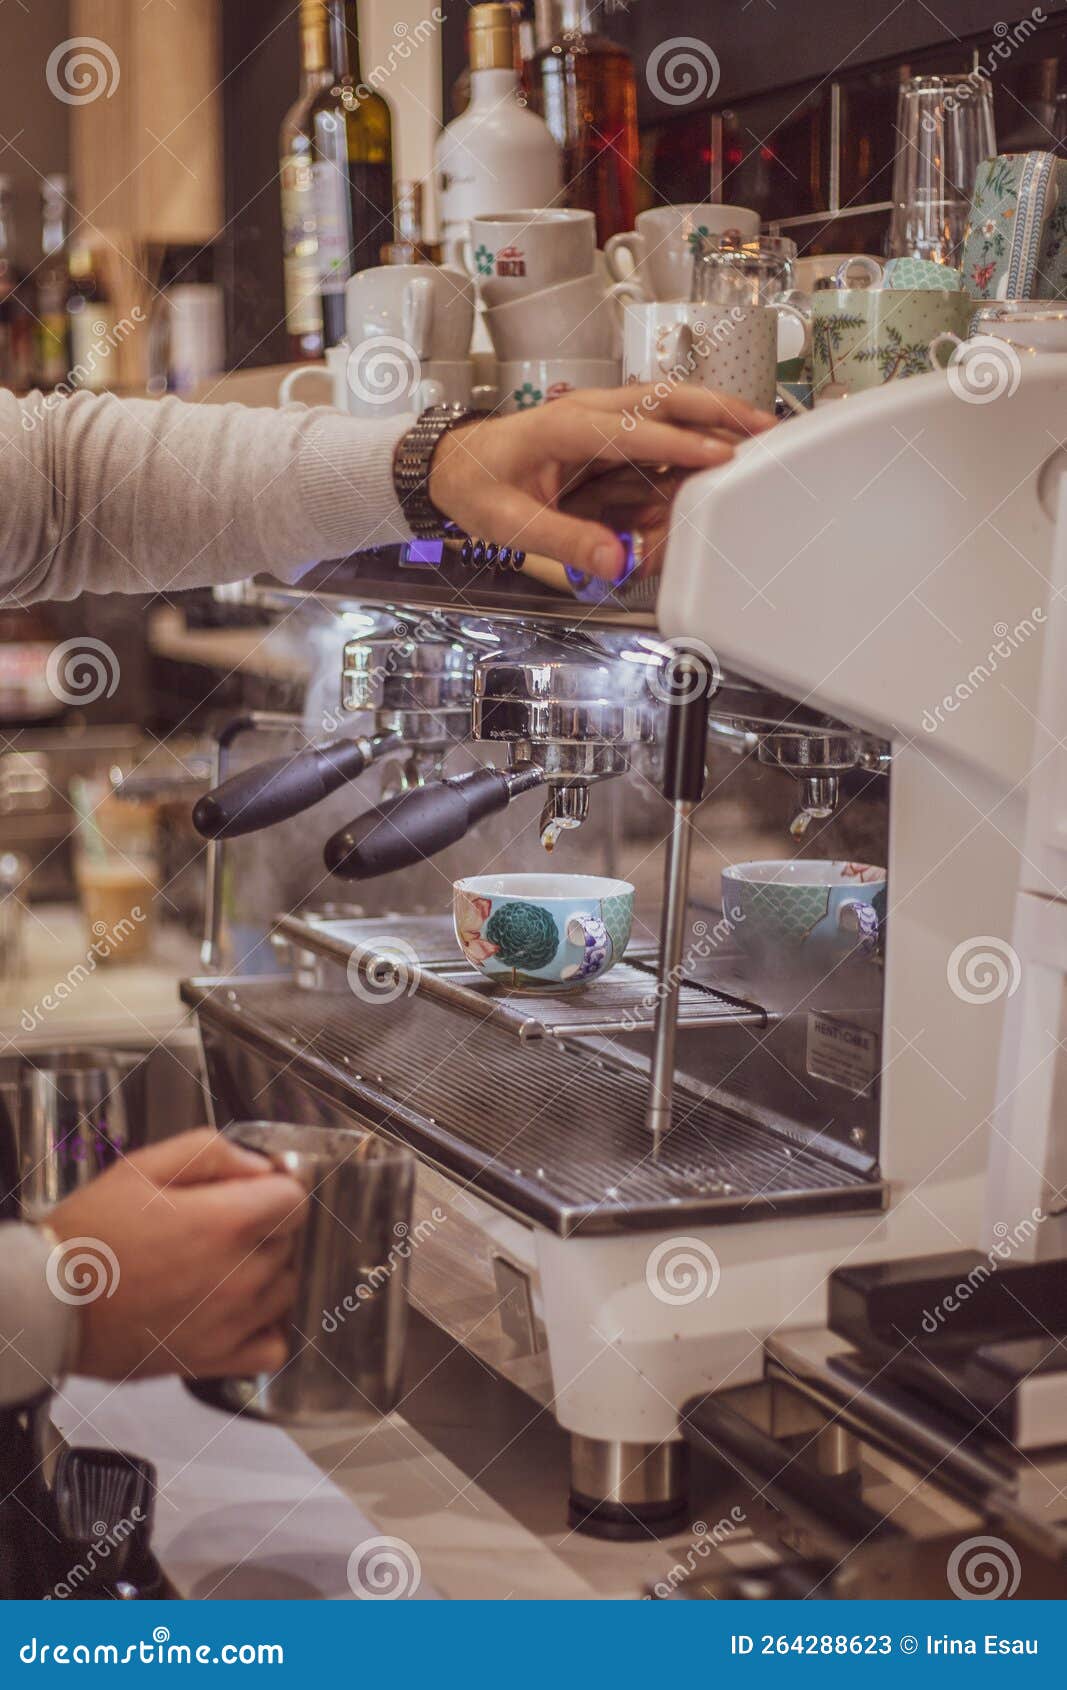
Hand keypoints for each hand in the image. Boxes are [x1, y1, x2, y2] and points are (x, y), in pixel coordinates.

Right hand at [46, 1128, 306, 1381]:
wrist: (49, 1303)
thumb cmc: (92, 1234)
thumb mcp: (143, 1166)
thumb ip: (212, 1153)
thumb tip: (260, 1167)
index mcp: (226, 1223)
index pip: (296, 1200)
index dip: (277, 1188)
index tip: (256, 1191)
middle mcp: (239, 1275)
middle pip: (291, 1242)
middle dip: (267, 1227)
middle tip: (222, 1226)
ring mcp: (231, 1322)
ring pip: (287, 1289)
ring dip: (268, 1274)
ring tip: (224, 1265)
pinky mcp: (215, 1359)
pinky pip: (274, 1346)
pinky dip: (266, 1328)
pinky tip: (239, 1310)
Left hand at [428, 384, 774, 579]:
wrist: (454, 464)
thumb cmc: (478, 486)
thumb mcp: (509, 522)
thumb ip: (562, 540)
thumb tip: (614, 560)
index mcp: (562, 427)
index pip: (631, 431)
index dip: (678, 444)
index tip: (720, 456)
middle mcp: (587, 411)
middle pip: (661, 398)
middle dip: (715, 409)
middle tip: (763, 425)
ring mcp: (599, 417)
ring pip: (667, 403)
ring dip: (713, 414)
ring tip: (759, 429)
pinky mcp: (607, 431)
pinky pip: (658, 425)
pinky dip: (694, 430)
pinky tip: (724, 442)